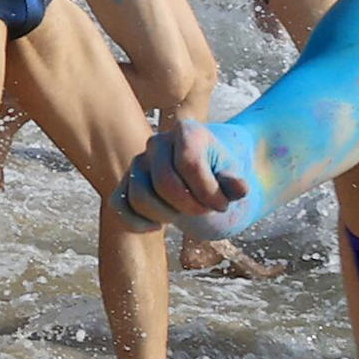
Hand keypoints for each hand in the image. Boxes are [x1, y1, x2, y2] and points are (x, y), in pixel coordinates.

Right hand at [115, 115, 248, 232]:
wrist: (208, 173)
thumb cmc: (222, 173)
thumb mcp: (235, 176)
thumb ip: (237, 183)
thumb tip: (239, 188)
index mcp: (186, 132)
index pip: (189, 165)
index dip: (208, 192)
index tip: (223, 205)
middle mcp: (157, 142)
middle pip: (164, 184)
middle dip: (189, 206)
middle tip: (205, 211)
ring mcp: (139, 162)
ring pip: (139, 197)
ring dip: (165, 216)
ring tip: (183, 215)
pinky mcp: (126, 182)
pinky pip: (118, 205)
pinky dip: (136, 222)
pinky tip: (157, 226)